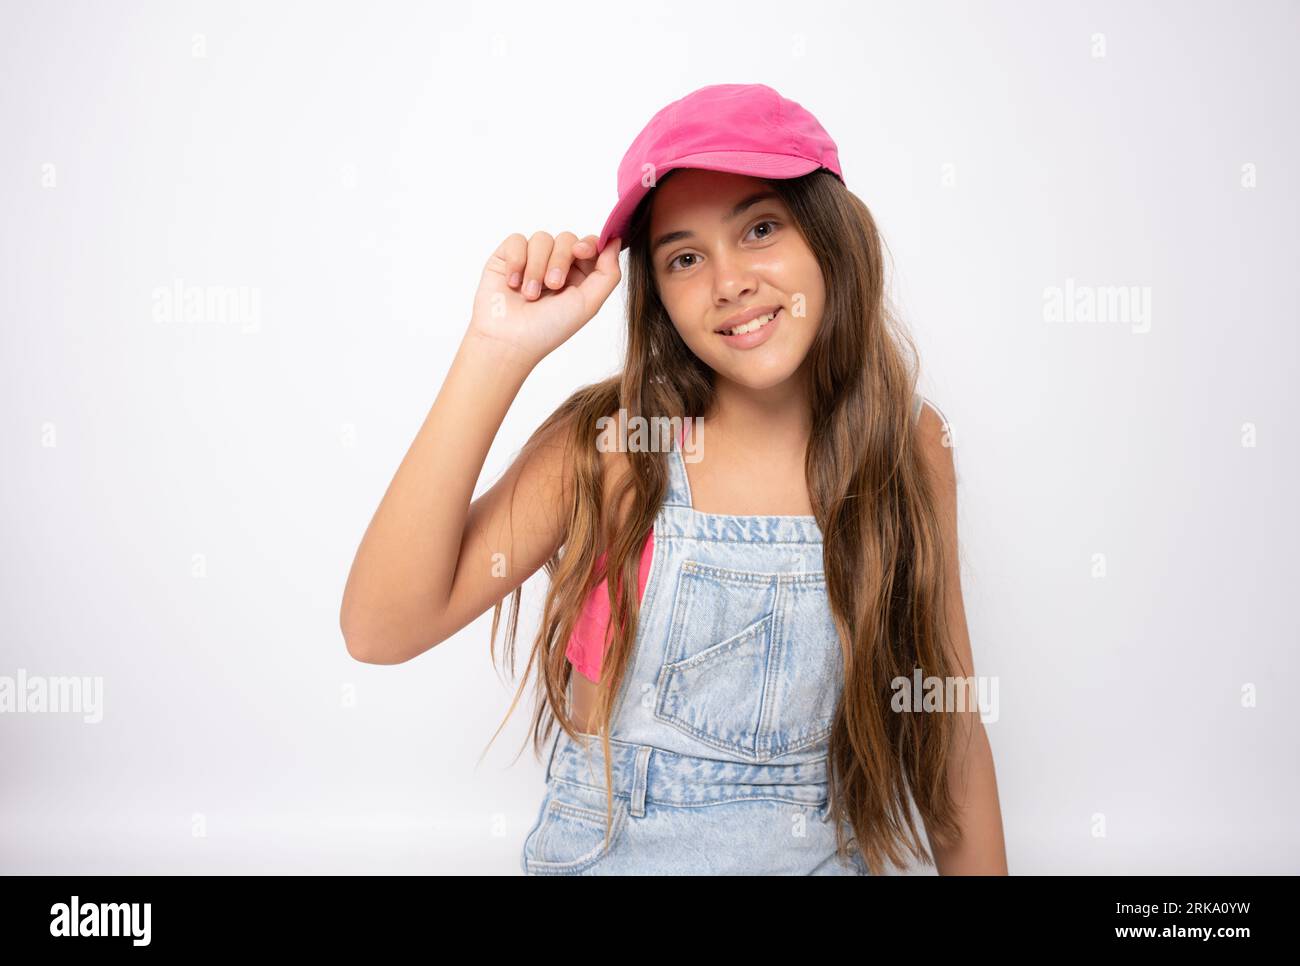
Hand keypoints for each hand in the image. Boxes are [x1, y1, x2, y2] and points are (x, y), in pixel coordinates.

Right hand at [466, 230, 621, 368]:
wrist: (509, 341)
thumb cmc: (549, 329)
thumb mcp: (589, 304)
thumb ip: (608, 273)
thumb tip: (616, 240)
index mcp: (579, 276)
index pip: (589, 245)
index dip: (588, 244)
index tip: (580, 252)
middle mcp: (556, 266)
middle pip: (566, 238)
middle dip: (560, 260)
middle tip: (553, 285)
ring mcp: (531, 260)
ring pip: (542, 238)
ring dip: (536, 267)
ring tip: (529, 294)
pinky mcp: (507, 257)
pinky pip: (517, 240)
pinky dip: (516, 261)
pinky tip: (513, 283)